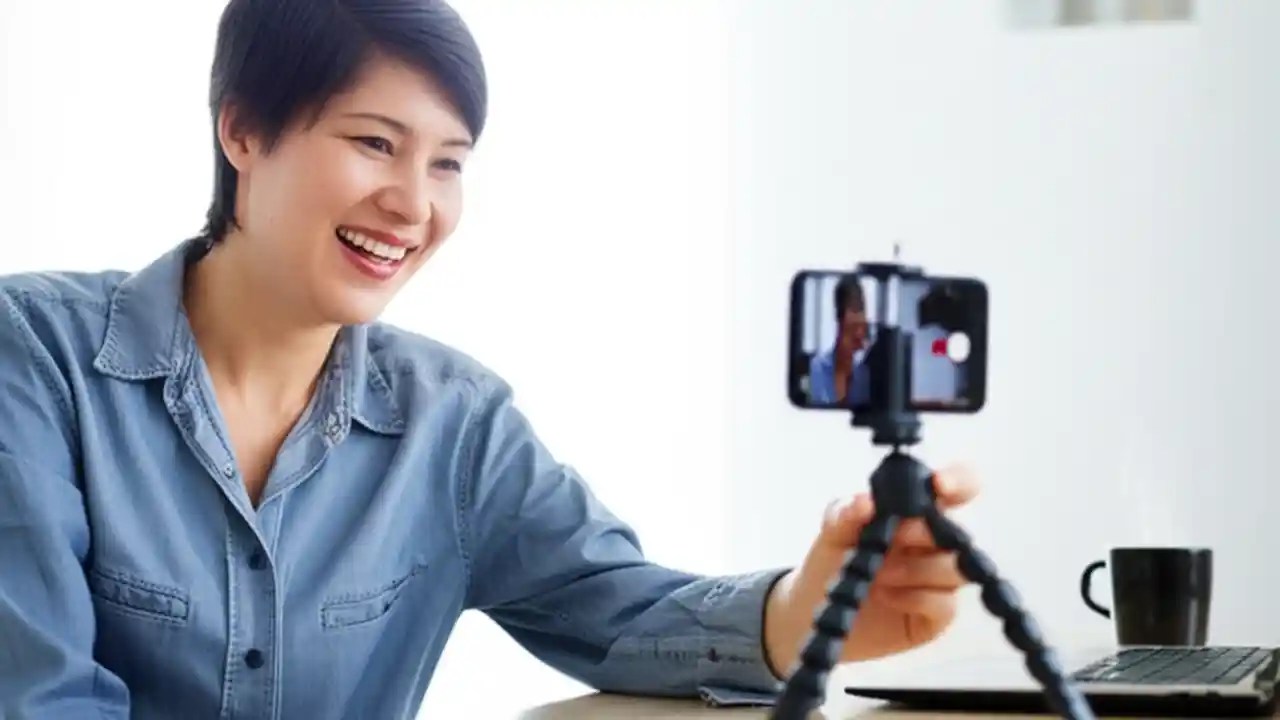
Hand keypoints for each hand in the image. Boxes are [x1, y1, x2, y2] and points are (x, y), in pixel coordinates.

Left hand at [763, 464, 980, 675]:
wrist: (816, 616)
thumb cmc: (831, 563)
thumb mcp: (831, 534)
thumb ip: (846, 513)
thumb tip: (866, 501)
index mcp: (915, 513)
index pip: (956, 488)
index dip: (958, 480)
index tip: (939, 484)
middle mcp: (933, 544)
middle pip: (959, 532)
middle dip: (924, 532)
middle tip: (892, 536)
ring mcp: (938, 580)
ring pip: (955, 568)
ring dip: (917, 569)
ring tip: (878, 574)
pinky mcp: (937, 614)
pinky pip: (946, 603)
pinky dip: (915, 598)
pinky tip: (888, 596)